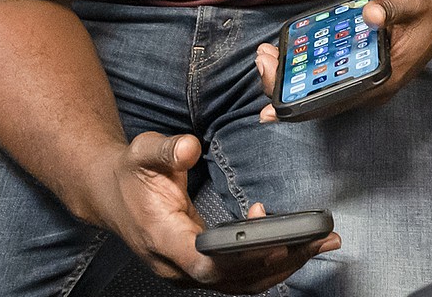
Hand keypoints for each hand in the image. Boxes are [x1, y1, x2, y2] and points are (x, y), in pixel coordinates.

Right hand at [96, 132, 339, 293]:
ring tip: (321, 242)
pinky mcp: (201, 269)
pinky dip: (270, 265)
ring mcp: (188, 271)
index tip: (278, 244)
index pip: (205, 261)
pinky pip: (239, 277)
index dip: (242, 258)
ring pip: (240, 283)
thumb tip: (190, 148)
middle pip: (233, 278)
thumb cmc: (130, 176)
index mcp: (162, 237)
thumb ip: (167, 150)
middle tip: (319, 238)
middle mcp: (176, 264)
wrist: (110, 194)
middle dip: (280, 260)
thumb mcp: (143, 151)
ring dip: (283, 266)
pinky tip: (296, 245)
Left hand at [253, 0, 431, 119]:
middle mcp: (372, 88)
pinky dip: (306, 71)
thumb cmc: (428, 6)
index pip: (334, 101)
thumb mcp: (412, 1)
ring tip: (267, 55)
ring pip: (321, 90)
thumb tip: (370, 14)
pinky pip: (329, 78)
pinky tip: (288, 57)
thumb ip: (392, 8)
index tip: (270, 102)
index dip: (299, 104)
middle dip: (286, 85)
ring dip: (292, 78)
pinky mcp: (363, 69)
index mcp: (383, 80)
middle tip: (263, 58)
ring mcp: (367, 81)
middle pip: (320, 99)